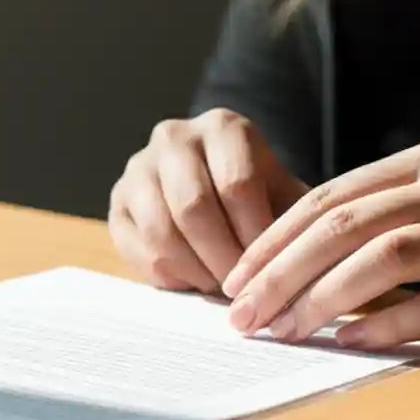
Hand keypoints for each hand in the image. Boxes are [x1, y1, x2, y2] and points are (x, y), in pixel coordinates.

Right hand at [109, 108, 308, 291]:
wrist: (214, 191)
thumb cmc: (260, 199)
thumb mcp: (286, 198)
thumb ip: (296, 224)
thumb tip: (302, 270)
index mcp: (222, 128)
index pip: (237, 184)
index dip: (254, 236)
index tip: (271, 270)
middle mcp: (174, 137)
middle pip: (194, 207)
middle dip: (222, 259)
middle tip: (244, 291)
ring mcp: (138, 168)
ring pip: (162, 231)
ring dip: (195, 271)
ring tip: (221, 288)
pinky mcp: (116, 202)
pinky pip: (138, 249)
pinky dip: (169, 275)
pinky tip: (193, 280)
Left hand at [223, 138, 419, 349]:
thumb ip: (377, 214)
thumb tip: (284, 262)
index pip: (327, 197)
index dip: (273, 240)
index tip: (233, 280)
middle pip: (344, 226)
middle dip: (281, 274)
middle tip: (243, 315)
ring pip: (386, 257)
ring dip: (325, 298)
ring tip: (287, 330)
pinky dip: (392, 322)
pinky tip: (353, 341)